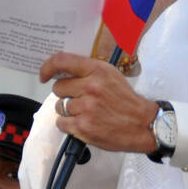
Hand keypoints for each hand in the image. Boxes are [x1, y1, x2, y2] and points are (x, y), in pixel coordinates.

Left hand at [40, 53, 158, 152]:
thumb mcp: (111, 76)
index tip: (44, 75)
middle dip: (67, 94)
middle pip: (59, 88)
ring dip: (69, 111)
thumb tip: (61, 73)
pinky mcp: (83, 127)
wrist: (143, 124)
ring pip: (60, 106)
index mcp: (98, 70)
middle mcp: (91, 87)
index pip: (63, 61)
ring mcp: (86, 108)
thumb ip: (89, 71)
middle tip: (82, 100)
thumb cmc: (126, 101)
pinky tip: (84, 123)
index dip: (48, 67)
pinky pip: (61, 123)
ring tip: (87, 113)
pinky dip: (69, 125)